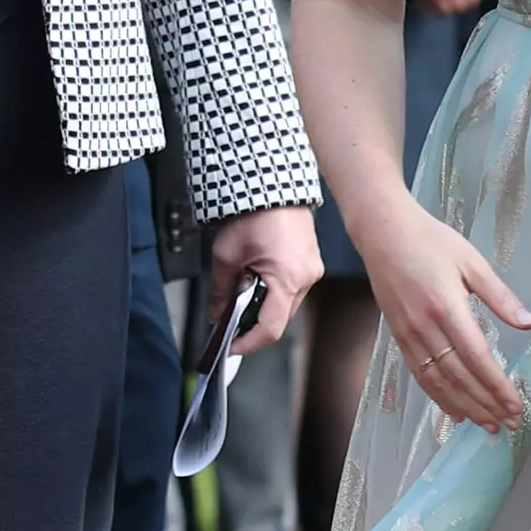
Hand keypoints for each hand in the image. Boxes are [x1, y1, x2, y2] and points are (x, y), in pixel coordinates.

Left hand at [208, 205, 320, 353]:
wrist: (271, 184)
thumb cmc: (254, 211)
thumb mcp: (226, 256)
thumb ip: (221, 291)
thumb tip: (219, 312)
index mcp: (288, 278)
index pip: (270, 328)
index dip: (248, 342)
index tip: (233, 346)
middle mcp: (306, 277)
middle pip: (279, 318)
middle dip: (253, 321)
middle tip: (230, 317)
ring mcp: (312, 269)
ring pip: (286, 303)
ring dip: (264, 304)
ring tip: (243, 289)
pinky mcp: (310, 261)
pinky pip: (292, 286)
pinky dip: (273, 289)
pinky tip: (257, 278)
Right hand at [367, 202, 530, 432]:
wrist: (382, 232)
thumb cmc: (430, 240)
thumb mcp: (472, 262)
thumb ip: (499, 296)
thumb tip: (528, 323)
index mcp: (447, 307)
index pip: (477, 357)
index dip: (497, 385)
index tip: (516, 404)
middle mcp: (426, 327)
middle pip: (459, 377)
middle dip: (486, 403)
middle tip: (510, 423)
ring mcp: (409, 334)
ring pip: (439, 381)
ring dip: (465, 406)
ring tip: (488, 425)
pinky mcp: (398, 336)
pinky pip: (420, 374)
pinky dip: (438, 397)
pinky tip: (456, 411)